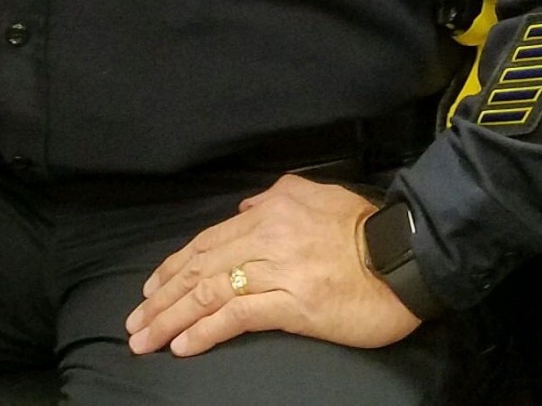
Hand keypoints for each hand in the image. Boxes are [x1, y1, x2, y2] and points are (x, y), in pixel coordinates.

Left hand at [126, 176, 420, 356]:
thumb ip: (280, 197)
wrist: (406, 254)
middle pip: (201, 268)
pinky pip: (237, 315)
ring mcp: (279, 269)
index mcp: (273, 209)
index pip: (209, 240)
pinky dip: (205, 330)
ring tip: (145, 339)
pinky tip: (183, 345)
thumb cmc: (367, 227)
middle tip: (135, 322)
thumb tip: (245, 208)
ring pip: (210, 292)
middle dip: (162, 298)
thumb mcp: (321, 196)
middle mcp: (268, 234)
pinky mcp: (292, 303)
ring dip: (172, 318)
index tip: (151, 290)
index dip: (175, 267)